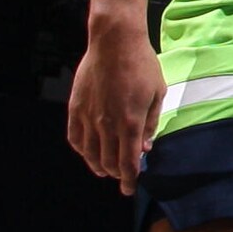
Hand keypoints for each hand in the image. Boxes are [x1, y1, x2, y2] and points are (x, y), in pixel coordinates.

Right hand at [66, 8, 160, 189]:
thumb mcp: (157, 93)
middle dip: (116, 175)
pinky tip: (89, 152)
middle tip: (122, 177)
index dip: (129, 180)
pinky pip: (75, 138)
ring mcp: (89, 117)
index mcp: (131, 122)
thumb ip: (150, 123)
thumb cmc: (142, 65)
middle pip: (108, 162)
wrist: (115, 42)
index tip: (130, 189)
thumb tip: (145, 147)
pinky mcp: (75, 108)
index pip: (128, 162)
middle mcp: (107, 124)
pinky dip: (82, 150)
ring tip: (105, 170)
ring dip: (98, 166)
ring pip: (90, 154)